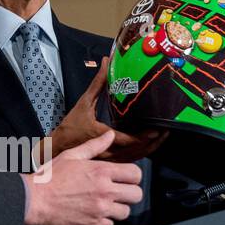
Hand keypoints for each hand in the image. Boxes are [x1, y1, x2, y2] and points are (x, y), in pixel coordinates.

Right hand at [23, 131, 143, 224]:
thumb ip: (94, 146)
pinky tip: (96, 215)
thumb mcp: (72, 156)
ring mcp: (100, 210)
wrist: (34, 199)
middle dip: (129, 193)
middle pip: (136, 195)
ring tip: (106, 204)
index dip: (132, 176)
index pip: (136, 174)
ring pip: (125, 212)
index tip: (124, 178)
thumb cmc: (50, 177)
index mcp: (102, 171)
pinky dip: (105, 222)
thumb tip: (110, 135)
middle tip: (118, 192)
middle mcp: (105, 191)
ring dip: (118, 208)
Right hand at [47, 63, 165, 162]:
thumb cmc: (70, 126)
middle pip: (136, 151)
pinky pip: (130, 160)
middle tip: (166, 130)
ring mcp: (109, 159)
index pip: (126, 140)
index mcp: (100, 136)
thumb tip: (106, 61)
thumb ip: (97, 84)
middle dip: (153, 142)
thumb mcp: (83, 103)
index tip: (156, 128)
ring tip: (162, 136)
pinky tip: (150, 144)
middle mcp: (107, 151)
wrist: (58, 148)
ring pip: (135, 158)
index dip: (143, 136)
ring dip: (150, 148)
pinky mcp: (110, 163)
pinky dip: (141, 153)